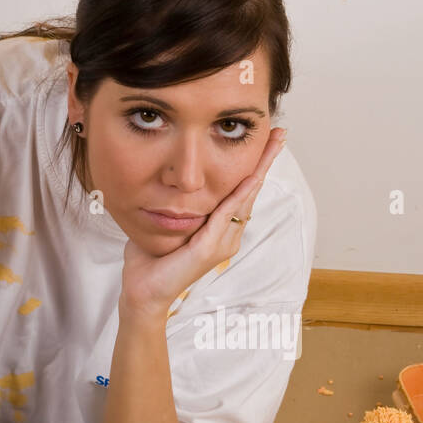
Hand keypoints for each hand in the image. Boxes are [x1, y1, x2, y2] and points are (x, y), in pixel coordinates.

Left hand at [120, 126, 286, 317]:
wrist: (143, 289)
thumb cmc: (152, 259)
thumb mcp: (168, 222)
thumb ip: (179, 204)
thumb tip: (174, 179)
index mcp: (221, 230)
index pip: (243, 192)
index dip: (255, 166)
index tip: (266, 141)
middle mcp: (228, 236)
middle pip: (252, 191)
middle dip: (266, 160)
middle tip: (279, 133)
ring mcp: (223, 243)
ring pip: (246, 198)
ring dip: (260, 169)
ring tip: (272, 145)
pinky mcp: (210, 249)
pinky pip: (228, 215)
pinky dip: (240, 193)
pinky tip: (250, 175)